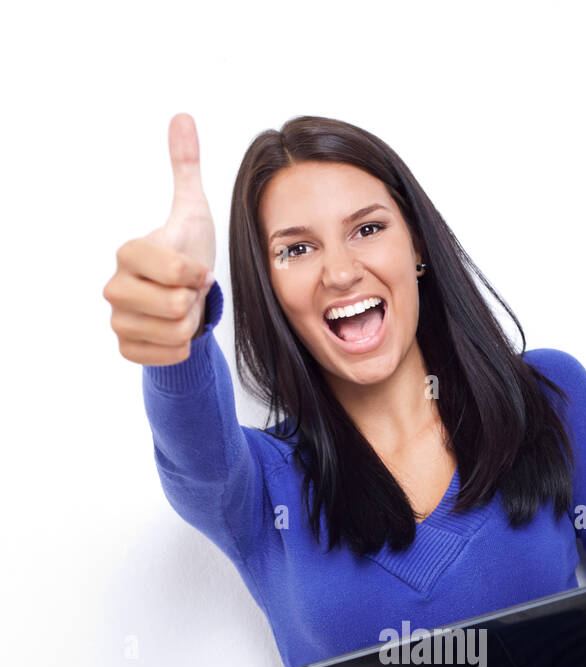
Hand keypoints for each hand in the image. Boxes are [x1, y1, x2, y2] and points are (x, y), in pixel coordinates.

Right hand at [103, 113, 215, 364]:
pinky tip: (175, 330)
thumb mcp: (192, 209)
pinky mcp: (127, 348)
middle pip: (175, 307)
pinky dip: (181, 348)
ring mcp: (118, 319)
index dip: (194, 275)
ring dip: (189, 325)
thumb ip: (185, 167)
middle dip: (193, 302)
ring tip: (182, 308)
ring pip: (173, 333)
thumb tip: (182, 117)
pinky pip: (167, 356)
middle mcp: (114, 287)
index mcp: (128, 253)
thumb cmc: (188, 251)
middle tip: (188, 291)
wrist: (184, 296)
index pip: (172, 274)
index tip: (198, 270)